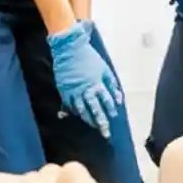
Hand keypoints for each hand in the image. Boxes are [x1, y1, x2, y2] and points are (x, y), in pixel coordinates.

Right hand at [48, 22, 122, 138]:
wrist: (69, 49)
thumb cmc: (89, 58)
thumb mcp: (105, 69)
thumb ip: (112, 85)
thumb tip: (119, 100)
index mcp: (97, 84)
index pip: (106, 102)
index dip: (111, 110)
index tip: (113, 117)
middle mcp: (85, 90)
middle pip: (94, 110)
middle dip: (101, 123)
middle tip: (105, 134)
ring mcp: (73, 91)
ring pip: (81, 110)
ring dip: (88, 119)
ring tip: (93, 126)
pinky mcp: (63, 90)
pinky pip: (68, 105)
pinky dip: (73, 111)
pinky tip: (76, 116)